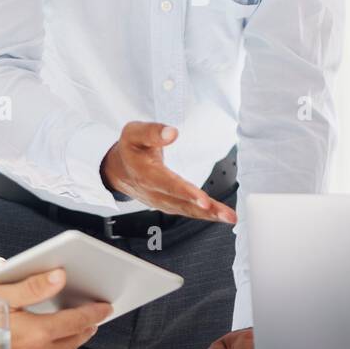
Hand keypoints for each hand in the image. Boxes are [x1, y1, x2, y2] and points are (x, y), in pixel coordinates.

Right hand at [0, 268, 111, 348]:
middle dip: (85, 325)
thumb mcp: (1, 295)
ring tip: (69, 329)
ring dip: (72, 341)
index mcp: (37, 332)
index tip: (104, 306)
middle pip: (76, 338)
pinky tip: (50, 346)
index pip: (78, 320)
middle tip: (88, 314)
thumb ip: (34, 286)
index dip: (94, 311)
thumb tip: (60, 276)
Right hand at [101, 122, 236, 223]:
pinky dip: (205, 215)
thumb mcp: (134, 133)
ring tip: (229, 217)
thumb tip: (171, 133)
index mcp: (145, 174)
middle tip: (226, 215)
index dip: (186, 193)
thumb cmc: (131, 149)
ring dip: (210, 215)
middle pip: (182, 203)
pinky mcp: (169, 204)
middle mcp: (154, 192)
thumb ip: (152, 132)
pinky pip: (188, 211)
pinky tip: (220, 215)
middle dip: (205, 210)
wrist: (119, 169)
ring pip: (187, 210)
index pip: (168, 184)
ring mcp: (162, 201)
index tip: (203, 200)